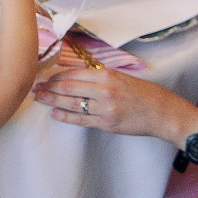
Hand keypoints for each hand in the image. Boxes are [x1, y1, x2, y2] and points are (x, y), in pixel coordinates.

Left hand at [33, 67, 196, 142]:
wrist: (163, 113)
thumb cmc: (144, 93)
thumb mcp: (122, 77)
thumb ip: (100, 77)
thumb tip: (76, 77)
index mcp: (107, 75)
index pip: (74, 74)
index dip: (56, 75)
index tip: (44, 75)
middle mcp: (104, 90)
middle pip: (68, 88)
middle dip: (49, 87)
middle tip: (34, 86)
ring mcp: (105, 108)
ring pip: (71, 104)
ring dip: (52, 101)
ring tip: (39, 98)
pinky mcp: (107, 124)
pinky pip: (82, 120)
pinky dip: (66, 117)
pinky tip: (55, 114)